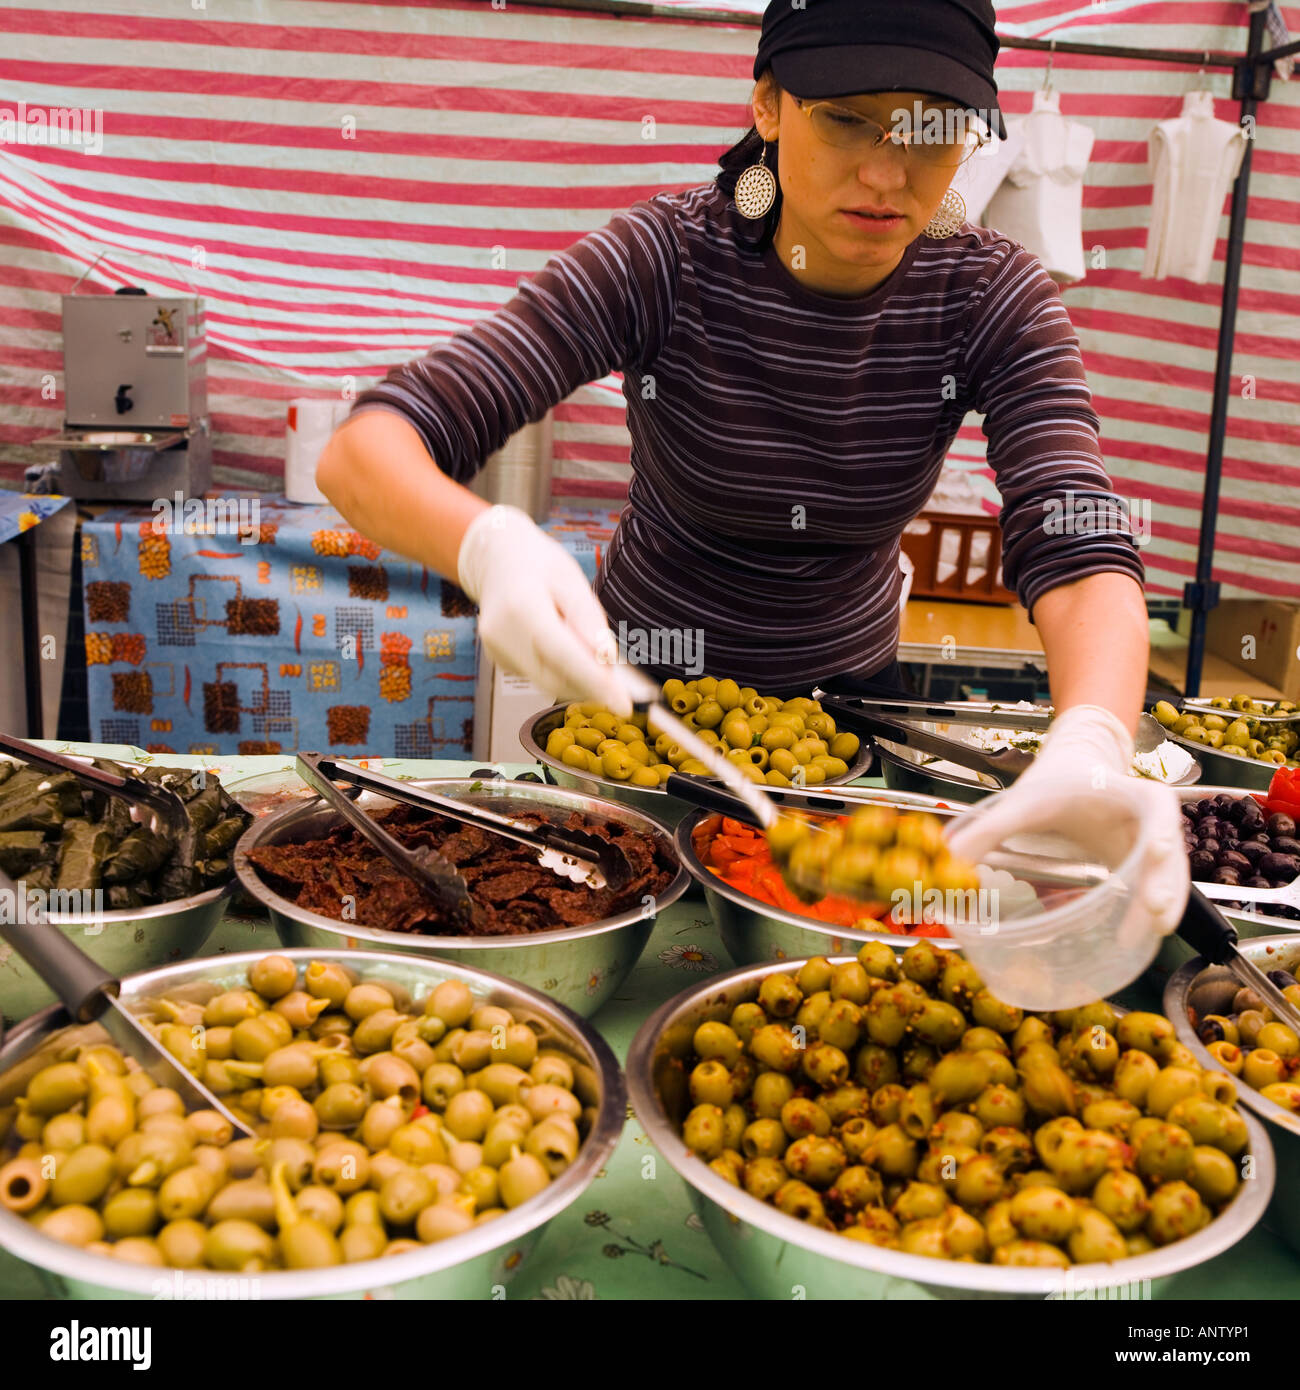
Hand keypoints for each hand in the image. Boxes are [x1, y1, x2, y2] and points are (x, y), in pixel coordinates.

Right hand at [456, 505, 631, 715]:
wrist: (496, 560)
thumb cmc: (538, 564)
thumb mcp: (571, 579)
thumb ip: (589, 620)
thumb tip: (606, 659)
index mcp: (522, 608)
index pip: (562, 655)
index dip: (594, 683)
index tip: (623, 705)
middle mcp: (502, 635)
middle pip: (555, 679)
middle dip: (592, 685)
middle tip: (621, 681)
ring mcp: (497, 652)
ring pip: (548, 683)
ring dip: (578, 679)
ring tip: (588, 648)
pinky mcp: (500, 661)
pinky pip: (539, 676)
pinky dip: (561, 671)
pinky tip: (564, 645)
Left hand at [945, 706, 1189, 945]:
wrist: (1072, 774)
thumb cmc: (1057, 782)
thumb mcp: (1026, 802)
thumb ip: (990, 828)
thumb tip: (949, 858)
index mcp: (1134, 795)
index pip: (1159, 809)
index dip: (1162, 830)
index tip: (1156, 849)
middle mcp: (1151, 825)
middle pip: (1169, 855)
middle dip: (1165, 885)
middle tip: (1154, 914)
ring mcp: (1150, 851)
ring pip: (1165, 881)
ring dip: (1158, 907)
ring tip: (1137, 936)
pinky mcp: (1138, 872)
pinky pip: (1146, 893)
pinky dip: (1139, 914)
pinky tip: (1126, 937)